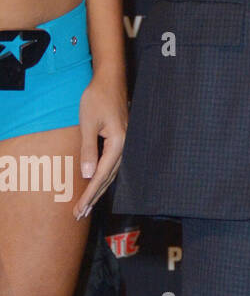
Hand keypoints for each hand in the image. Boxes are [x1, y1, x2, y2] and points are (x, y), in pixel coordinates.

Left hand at [73, 72, 127, 218]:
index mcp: (118, 143)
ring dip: (99, 189)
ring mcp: (125, 142)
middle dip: (94, 197)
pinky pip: (113, 163)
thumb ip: (88, 150)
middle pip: (108, 177)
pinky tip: (97, 182)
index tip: (79, 209)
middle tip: (80, 214)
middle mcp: (125, 146)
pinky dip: (104, 176)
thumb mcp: (88, 124)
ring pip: (111, 172)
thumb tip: (86, 175)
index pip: (101, 175)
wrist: (110, 81)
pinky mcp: (122, 139)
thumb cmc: (97, 99)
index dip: (89, 194)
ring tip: (87, 204)